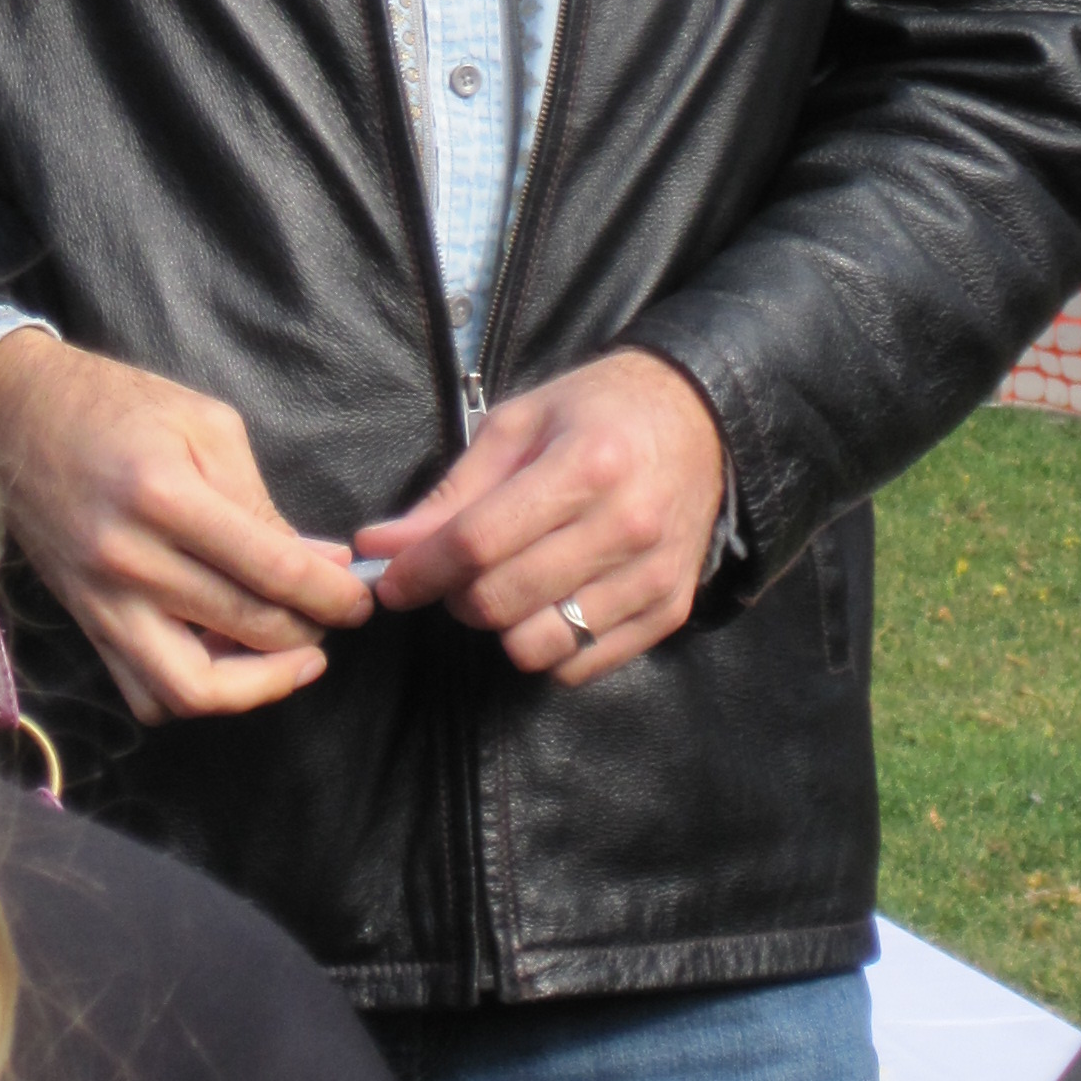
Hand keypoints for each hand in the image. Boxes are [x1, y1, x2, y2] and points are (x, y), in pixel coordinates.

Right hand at [0, 333, 373, 720]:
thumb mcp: (205, 425)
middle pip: (241, 626)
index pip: (269, 568)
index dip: (328, 595)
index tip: (359, 602)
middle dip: (307, 632)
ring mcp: (102, 603)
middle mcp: (130, 560)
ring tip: (294, 660)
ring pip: (190, 688)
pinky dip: (194, 695)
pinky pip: (144, 694)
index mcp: (167, 496)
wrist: (19, 417)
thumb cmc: (119, 407)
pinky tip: (229, 663)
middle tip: (335, 620)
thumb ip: (260, 501)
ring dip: (255, 686)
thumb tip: (319, 561)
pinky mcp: (85, 625)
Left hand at [360, 350, 727, 683]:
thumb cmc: (598, 413)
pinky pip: (582, 666)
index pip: (478, 543)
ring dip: (503, 626)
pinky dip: (549, 649)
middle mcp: (626, 526)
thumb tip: (380, 547)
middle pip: (503, 601)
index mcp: (585, 465)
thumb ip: (452, 492)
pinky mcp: (670, 611)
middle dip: (456, 597)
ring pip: (539, 647)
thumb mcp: (519, 425)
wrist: (700, 422)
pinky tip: (549, 604)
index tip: (390, 580)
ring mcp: (652, 576)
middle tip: (455, 573)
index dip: (420, 569)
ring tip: (507, 585)